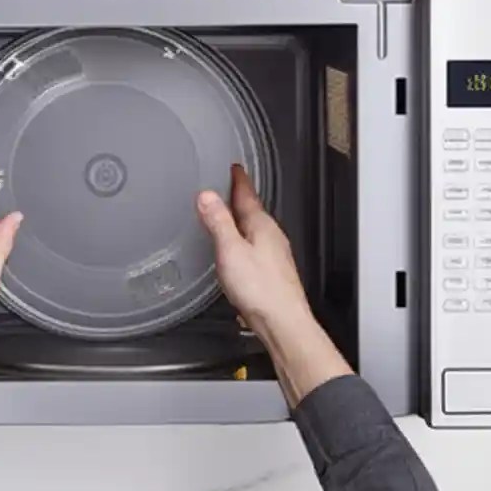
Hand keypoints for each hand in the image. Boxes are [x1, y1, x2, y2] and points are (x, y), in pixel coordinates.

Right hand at [196, 165, 350, 404]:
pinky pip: (256, 248)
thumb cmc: (261, 290)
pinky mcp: (272, 273)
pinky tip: (238, 252)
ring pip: (255, 230)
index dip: (239, 180)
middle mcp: (272, 237)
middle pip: (253, 211)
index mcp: (261, 226)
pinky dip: (244, 241)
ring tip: (229, 216)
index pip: (248, 195)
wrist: (283, 322)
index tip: (235, 168)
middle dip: (240, 199)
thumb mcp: (231, 250)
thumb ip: (218, 222)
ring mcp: (275, 255)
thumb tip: (207, 196)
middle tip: (229, 187)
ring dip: (241, 221)